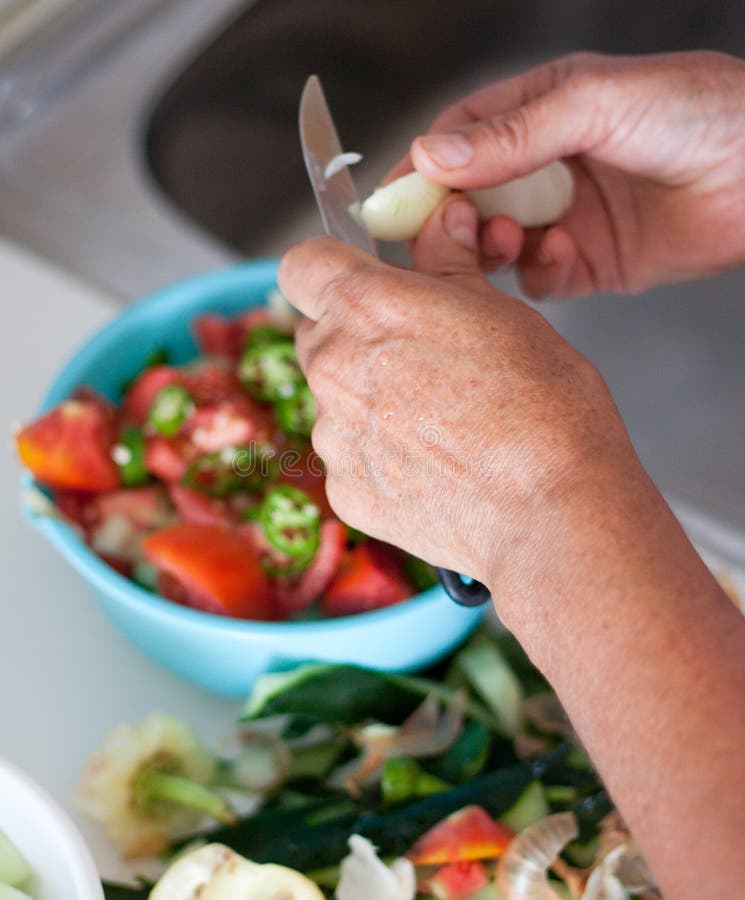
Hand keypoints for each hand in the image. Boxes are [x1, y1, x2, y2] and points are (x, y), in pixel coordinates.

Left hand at [278, 196, 639, 586]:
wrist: (551, 510)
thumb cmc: (542, 409)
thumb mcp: (501, 311)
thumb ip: (449, 265)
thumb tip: (440, 225)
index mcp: (366, 308)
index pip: (302, 265)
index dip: (330, 268)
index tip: (360, 281)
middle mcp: (334, 369)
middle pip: (318, 333)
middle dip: (356, 334)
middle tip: (418, 352)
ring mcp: (333, 436)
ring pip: (333, 398)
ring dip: (368, 398)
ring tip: (438, 419)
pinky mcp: (344, 490)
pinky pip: (348, 456)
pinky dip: (378, 454)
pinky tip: (433, 463)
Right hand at [392, 51, 744, 297]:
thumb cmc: (701, 113)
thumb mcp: (597, 104)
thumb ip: (514, 134)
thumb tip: (433, 154)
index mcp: (542, 110)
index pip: (461, 139)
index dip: (423, 169)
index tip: (394, 200)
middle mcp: (548, 165)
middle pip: (470, 198)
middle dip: (453, 219)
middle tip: (447, 233)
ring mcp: (567, 216)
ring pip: (498, 244)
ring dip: (492, 248)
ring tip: (504, 242)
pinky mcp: (591, 262)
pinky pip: (542, 277)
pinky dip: (542, 272)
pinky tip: (562, 254)